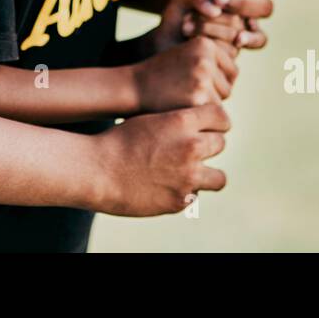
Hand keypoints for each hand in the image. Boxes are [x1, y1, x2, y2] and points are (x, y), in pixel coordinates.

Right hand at [90, 103, 229, 215]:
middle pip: (220, 144)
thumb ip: (179, 123)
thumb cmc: (119, 141)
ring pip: (219, 177)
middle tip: (191, 150)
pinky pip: (196, 196)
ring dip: (207, 175)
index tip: (211, 127)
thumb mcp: (151, 120)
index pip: (221, 117)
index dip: (216, 122)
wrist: (97, 170)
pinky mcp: (181, 200)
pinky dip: (185, 192)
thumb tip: (199, 126)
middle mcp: (190, 147)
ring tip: (190, 173)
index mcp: (182, 121)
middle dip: (208, 146)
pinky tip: (166, 186)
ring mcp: (188, 176)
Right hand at [132, 36, 237, 111]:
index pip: (231, 69)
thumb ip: (210, 61)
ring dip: (208, 106)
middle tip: (188, 96)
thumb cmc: (160, 75)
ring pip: (222, 100)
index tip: (199, 87)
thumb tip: (236, 75)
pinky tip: (183, 110)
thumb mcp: (184, 56)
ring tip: (183, 102)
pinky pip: (214, 114)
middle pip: (229, 85)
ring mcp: (203, 77)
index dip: (218, 82)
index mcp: (204, 43)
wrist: (133, 88)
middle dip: (214, 95)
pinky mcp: (199, 98)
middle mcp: (206, 57)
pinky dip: (202, 117)